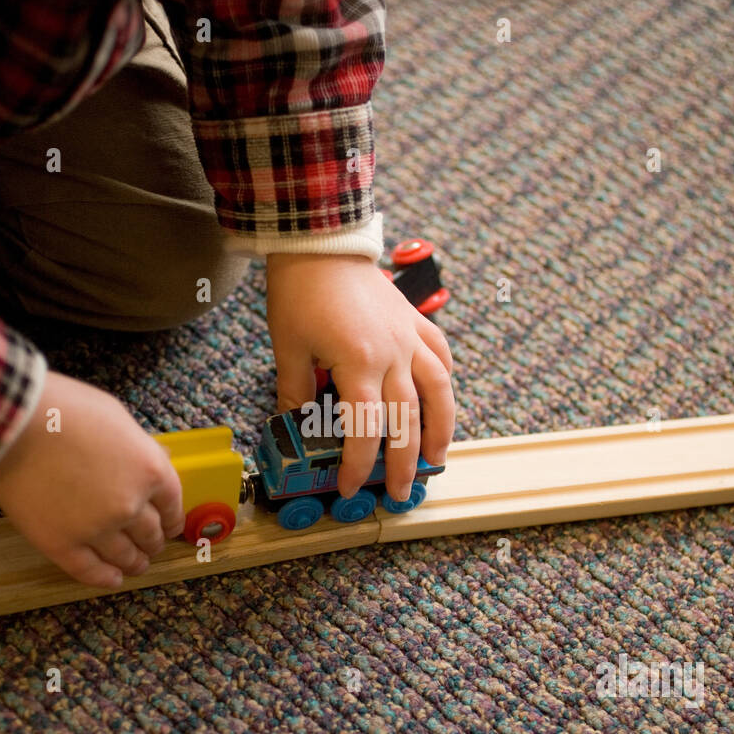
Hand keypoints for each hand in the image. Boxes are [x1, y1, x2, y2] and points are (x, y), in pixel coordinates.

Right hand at [0, 371, 183, 587]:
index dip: (172, 519)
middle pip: (151, 534)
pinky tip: (113, 580)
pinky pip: (90, 571)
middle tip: (152, 545)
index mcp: (149, 470)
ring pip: (126, 557)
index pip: (172, 505)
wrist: (11, 423)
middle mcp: (130, 505)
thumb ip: (139, 447)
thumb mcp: (116, 416)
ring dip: (135, 563)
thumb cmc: (61, 409)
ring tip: (136, 565)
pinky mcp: (61, 545)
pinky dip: (105, 579)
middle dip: (154, 541)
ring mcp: (97, 529)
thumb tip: (155, 462)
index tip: (170, 526)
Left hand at [266, 252, 454, 500]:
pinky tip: (443, 400)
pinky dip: (444, 380)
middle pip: (408, 419)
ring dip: (442, 428)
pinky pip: (440, 355)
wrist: (319, 241)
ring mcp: (409, 336)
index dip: (360, 463)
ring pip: (439, 390)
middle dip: (406, 462)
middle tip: (402, 493)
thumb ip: (295, 392)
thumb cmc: (299, 291)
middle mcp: (393, 353)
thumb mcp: (288, 347)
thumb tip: (294, 426)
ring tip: (439, 458)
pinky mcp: (414, 320)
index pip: (365, 427)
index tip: (351, 487)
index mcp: (358, 362)